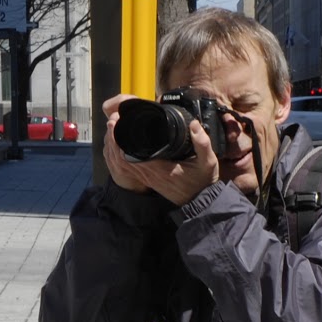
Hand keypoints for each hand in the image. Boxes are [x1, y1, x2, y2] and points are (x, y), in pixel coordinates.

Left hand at [102, 96, 220, 204]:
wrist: (200, 201)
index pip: (131, 152)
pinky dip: (120, 154)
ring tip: (115, 127)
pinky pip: (127, 166)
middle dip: (113, 137)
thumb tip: (194, 125)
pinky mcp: (147, 178)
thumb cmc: (202, 182)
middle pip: (119, 156)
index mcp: (159, 168)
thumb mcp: (208, 162)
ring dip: (114, 145)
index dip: (119, 137)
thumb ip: (202, 143)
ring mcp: (146, 177)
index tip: (118, 120)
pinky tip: (122, 142)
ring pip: (120, 162)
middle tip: (114, 119)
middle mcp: (148, 173)